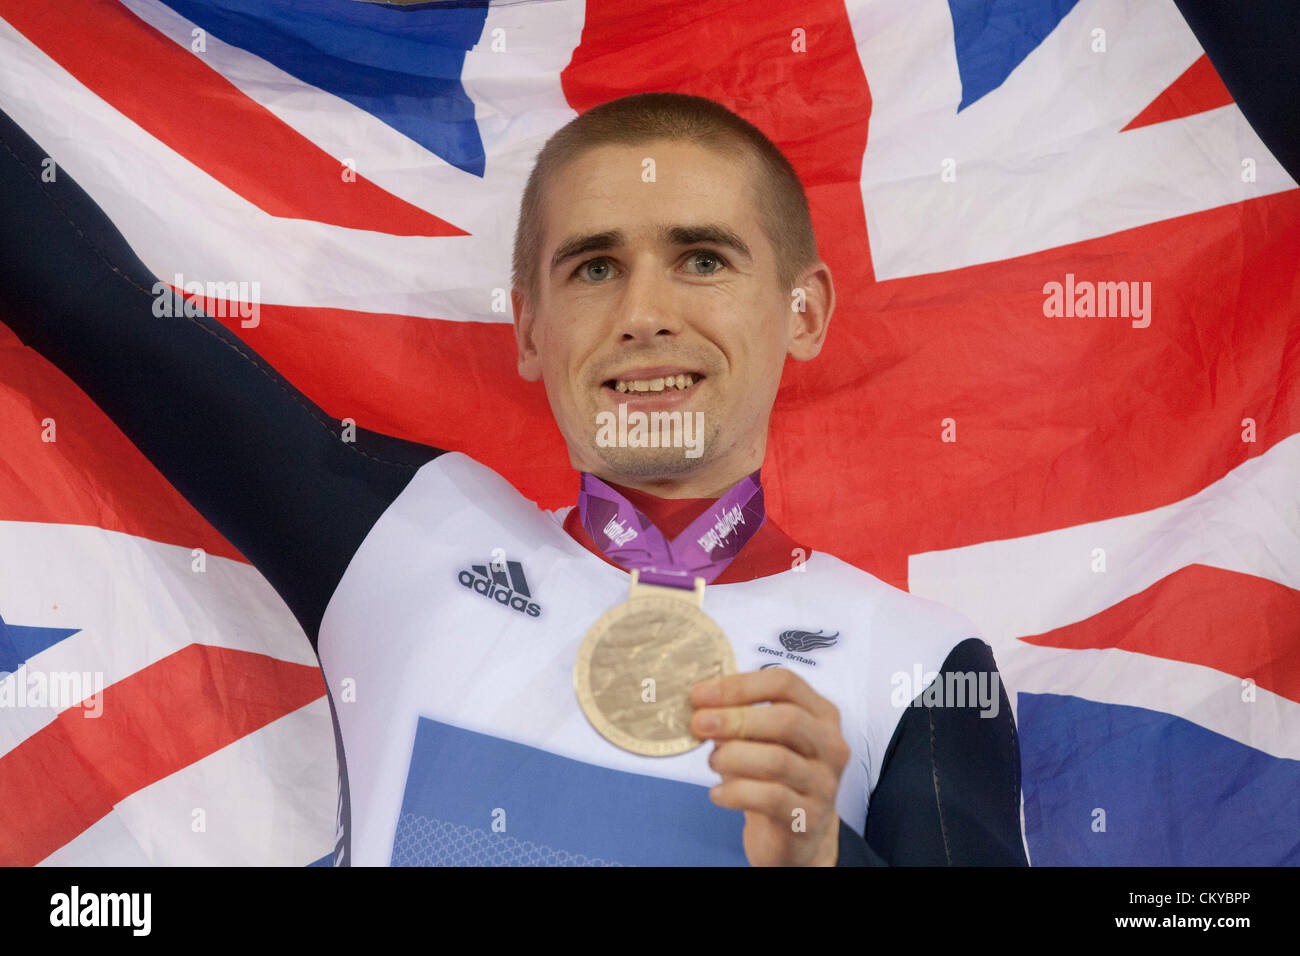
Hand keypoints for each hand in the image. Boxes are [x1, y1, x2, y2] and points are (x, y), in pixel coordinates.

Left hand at [690, 668, 850, 865]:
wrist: (794, 834)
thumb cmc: (774, 776)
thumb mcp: (761, 739)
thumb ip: (738, 717)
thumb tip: (699, 703)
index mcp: (820, 714)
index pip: (785, 683)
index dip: (739, 685)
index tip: (700, 695)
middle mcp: (830, 745)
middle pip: (786, 719)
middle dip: (735, 718)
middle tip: (699, 724)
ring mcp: (824, 783)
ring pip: (777, 760)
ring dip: (733, 757)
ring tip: (712, 761)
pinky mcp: (809, 818)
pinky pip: (770, 798)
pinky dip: (736, 792)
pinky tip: (717, 793)